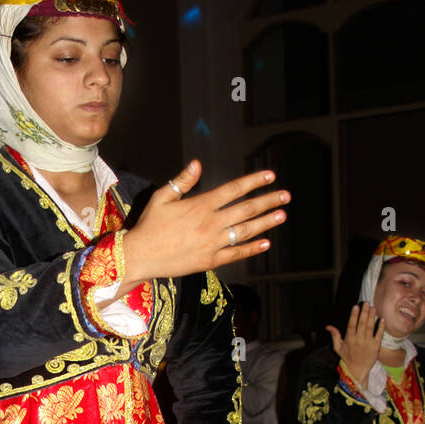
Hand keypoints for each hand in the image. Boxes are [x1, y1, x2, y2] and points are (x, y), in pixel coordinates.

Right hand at [119, 159, 288, 288]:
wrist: (139, 256)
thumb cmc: (149, 226)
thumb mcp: (162, 198)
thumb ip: (182, 181)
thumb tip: (197, 163)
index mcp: (200, 205)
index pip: (234, 189)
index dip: (254, 181)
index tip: (269, 176)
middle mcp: (210, 223)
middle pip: (245, 209)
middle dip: (267, 201)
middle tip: (285, 196)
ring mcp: (212, 243)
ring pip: (245, 231)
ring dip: (265, 222)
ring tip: (281, 215)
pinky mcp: (209, 260)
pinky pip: (235, 253)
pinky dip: (251, 248)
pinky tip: (265, 243)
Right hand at [325, 303, 383, 388]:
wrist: (358, 370)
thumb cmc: (347, 358)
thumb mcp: (338, 348)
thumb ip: (334, 336)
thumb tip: (328, 326)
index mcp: (349, 339)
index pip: (351, 325)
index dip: (354, 315)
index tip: (356, 306)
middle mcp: (359, 340)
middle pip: (362, 324)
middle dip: (364, 312)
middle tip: (366, 303)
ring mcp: (368, 343)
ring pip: (370, 327)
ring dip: (372, 317)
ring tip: (373, 308)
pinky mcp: (376, 346)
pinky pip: (379, 335)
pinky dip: (380, 327)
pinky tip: (381, 319)